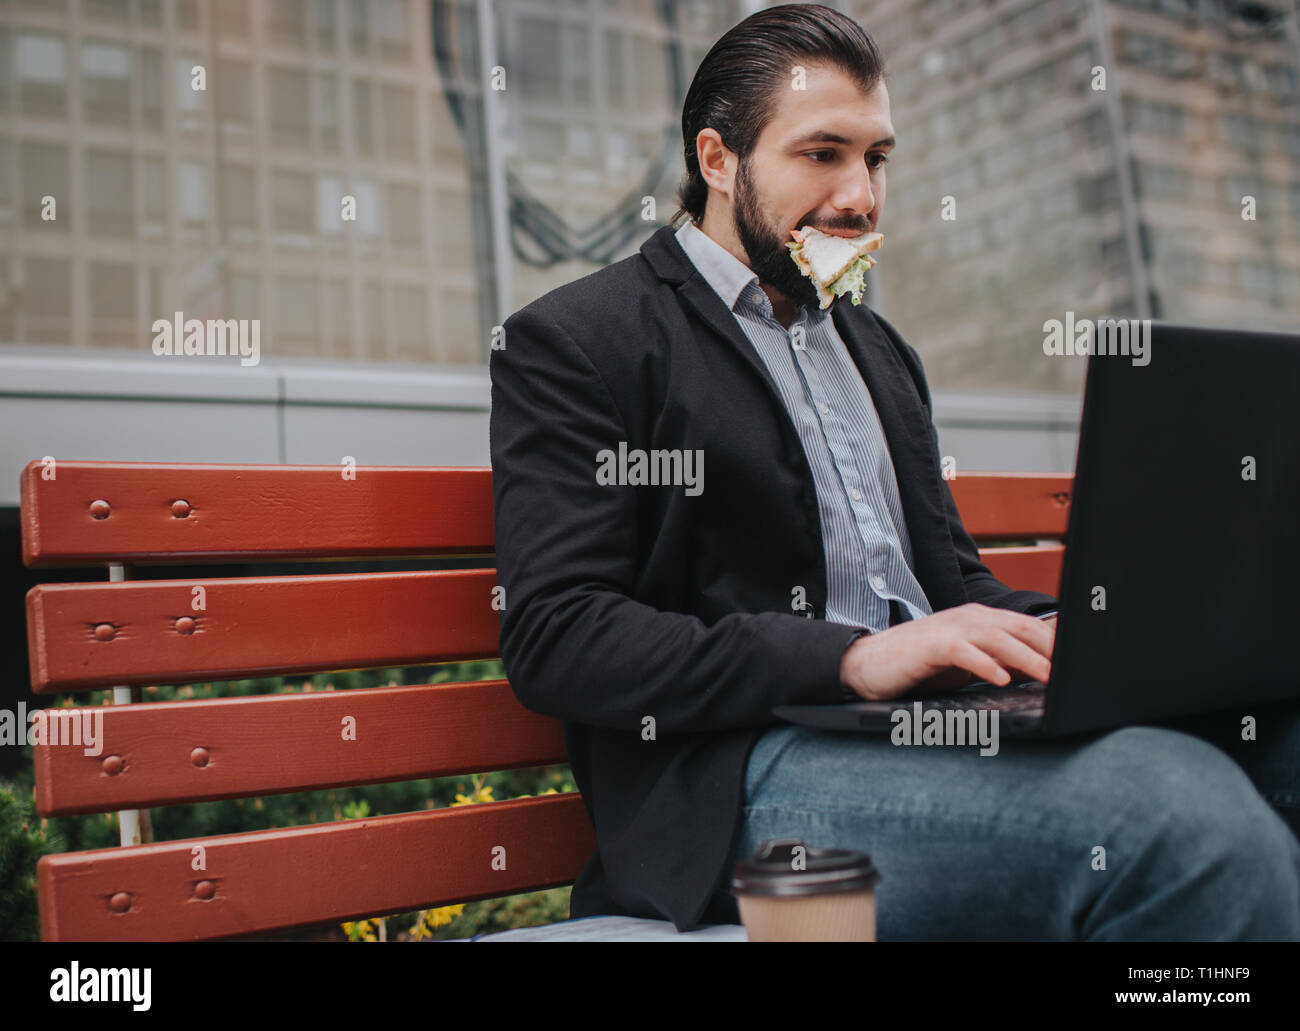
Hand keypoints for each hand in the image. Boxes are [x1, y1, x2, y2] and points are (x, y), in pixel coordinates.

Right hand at [840, 603, 1054, 701]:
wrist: (870, 664)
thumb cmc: (921, 666)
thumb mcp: (969, 663)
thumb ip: (1001, 662)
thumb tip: (1041, 672)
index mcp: (981, 619)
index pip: (1027, 626)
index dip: (1055, 643)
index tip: (1080, 661)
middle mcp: (969, 618)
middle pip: (1020, 627)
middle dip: (1050, 648)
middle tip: (1074, 670)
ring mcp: (950, 628)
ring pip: (997, 637)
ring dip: (1026, 657)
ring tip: (1048, 676)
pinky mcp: (931, 645)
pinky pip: (963, 651)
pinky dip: (984, 664)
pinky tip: (1000, 678)